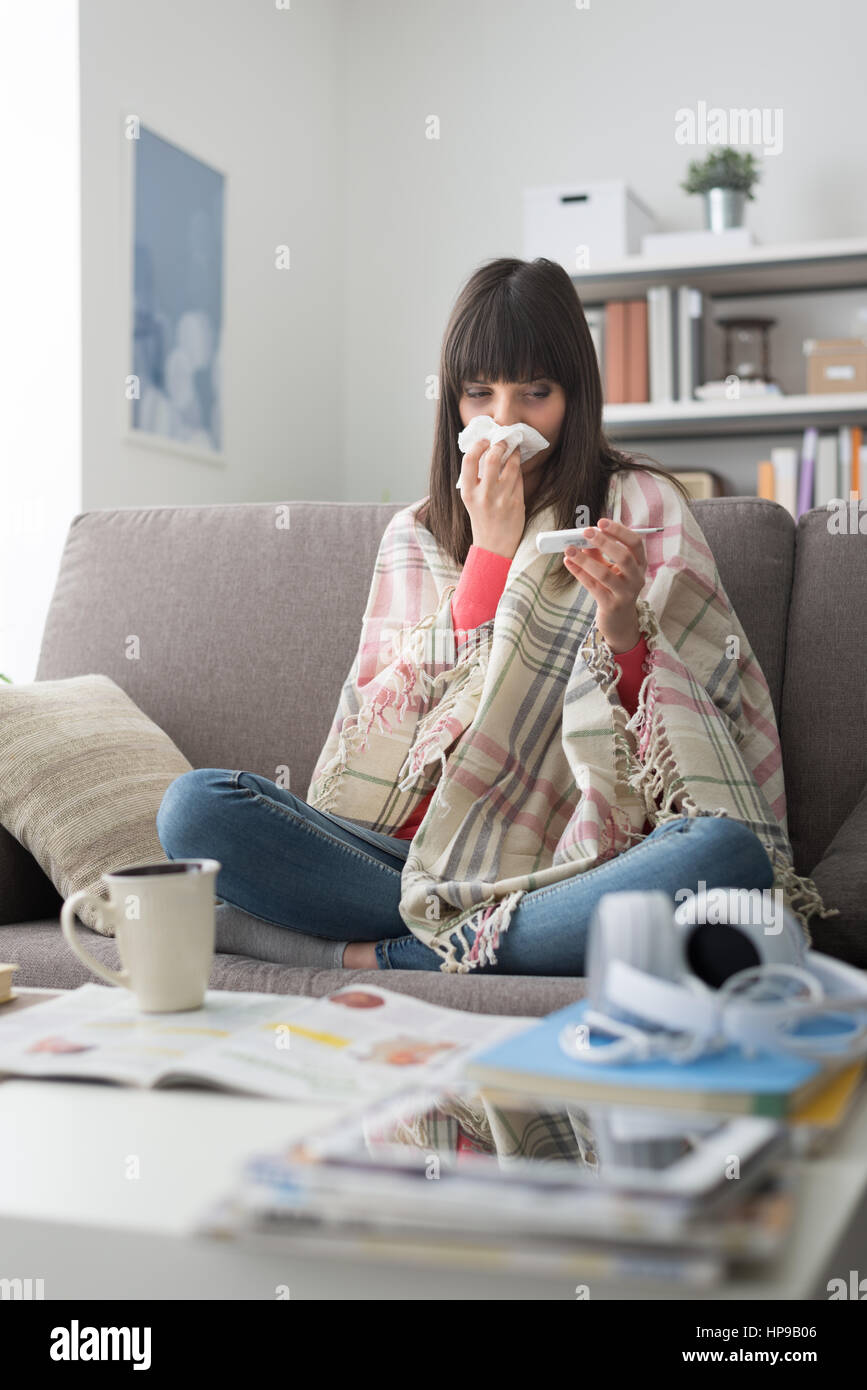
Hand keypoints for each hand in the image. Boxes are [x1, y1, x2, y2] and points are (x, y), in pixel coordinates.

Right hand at [458, 436, 524, 559]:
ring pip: (511, 466)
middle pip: (492, 458)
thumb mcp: (472, 499)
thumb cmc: (482, 519)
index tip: (485, 440)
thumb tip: (487, 451)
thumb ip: (476, 478)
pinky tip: (517, 468)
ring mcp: (501, 499)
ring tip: (514, 450)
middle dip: (500, 445)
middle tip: (503, 442)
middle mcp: (484, 495)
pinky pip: (519, 478)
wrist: (493, 546)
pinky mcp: (517, 503)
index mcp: (468, 492)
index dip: (478, 445)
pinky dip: (518, 470)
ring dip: (514, 454)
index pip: (469, 460)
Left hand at [563, 517, 647, 651]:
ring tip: (569, 549)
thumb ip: (598, 553)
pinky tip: (568, 562)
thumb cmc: (614, 588)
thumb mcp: (611, 568)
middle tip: (585, 532)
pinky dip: (579, 573)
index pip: (635, 543)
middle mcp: (636, 578)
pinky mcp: (611, 605)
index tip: (601, 522)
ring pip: (605, 573)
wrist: (619, 621)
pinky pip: (592, 586)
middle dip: (604, 542)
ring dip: (585, 559)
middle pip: (624, 556)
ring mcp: (625, 593)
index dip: (619, 531)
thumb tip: (582, 537)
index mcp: (639, 564)